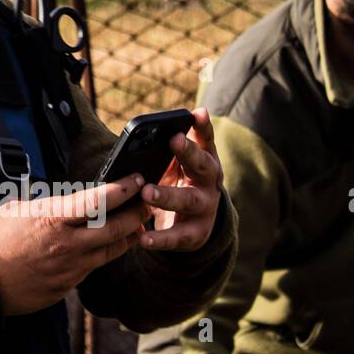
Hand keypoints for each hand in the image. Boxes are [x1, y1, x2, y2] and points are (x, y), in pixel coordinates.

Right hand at [0, 173, 148, 315]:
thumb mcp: (18, 209)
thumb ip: (47, 205)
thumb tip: (65, 201)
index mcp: (51, 218)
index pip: (98, 201)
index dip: (122, 189)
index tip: (135, 179)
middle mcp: (66, 243)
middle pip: (116, 227)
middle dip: (137, 213)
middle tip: (148, 202)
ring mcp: (70, 267)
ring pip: (112, 250)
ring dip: (128, 236)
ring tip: (137, 225)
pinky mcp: (68, 285)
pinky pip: (93, 267)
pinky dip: (104, 254)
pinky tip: (109, 246)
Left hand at [137, 107, 222, 251]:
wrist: (195, 222)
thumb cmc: (179, 181)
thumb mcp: (178, 162)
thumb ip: (171, 145)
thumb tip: (155, 125)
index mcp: (204, 161)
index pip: (206, 140)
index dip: (203, 128)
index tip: (195, 114)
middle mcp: (209, 182)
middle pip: (203, 165)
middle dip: (189, 153)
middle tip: (173, 140)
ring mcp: (205, 208)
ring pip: (189, 200)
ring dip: (168, 196)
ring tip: (147, 193)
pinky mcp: (196, 234)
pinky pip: (179, 237)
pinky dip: (161, 239)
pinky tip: (144, 238)